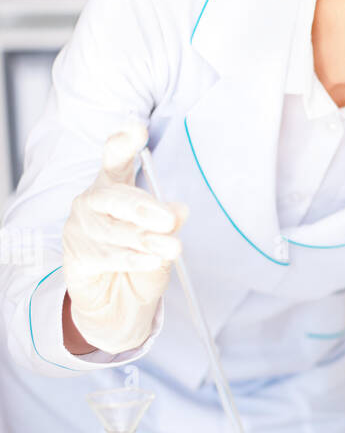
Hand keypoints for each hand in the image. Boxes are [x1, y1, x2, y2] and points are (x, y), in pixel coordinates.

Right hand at [62, 122, 188, 353]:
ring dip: (144, 240)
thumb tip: (180, 210)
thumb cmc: (141, 262)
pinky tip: (152, 261)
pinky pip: (107, 255)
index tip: (138, 130)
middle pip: (115, 197)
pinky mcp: (75, 253)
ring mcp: (80, 226)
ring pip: (113, 230)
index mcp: (115, 186)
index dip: (124, 143)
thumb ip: (167, 225)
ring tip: (171, 249)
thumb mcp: (161, 242)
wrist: (120, 303)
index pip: (115, 159)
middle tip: (168, 220)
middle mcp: (94, 201)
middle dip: (143, 208)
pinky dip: (132, 259)